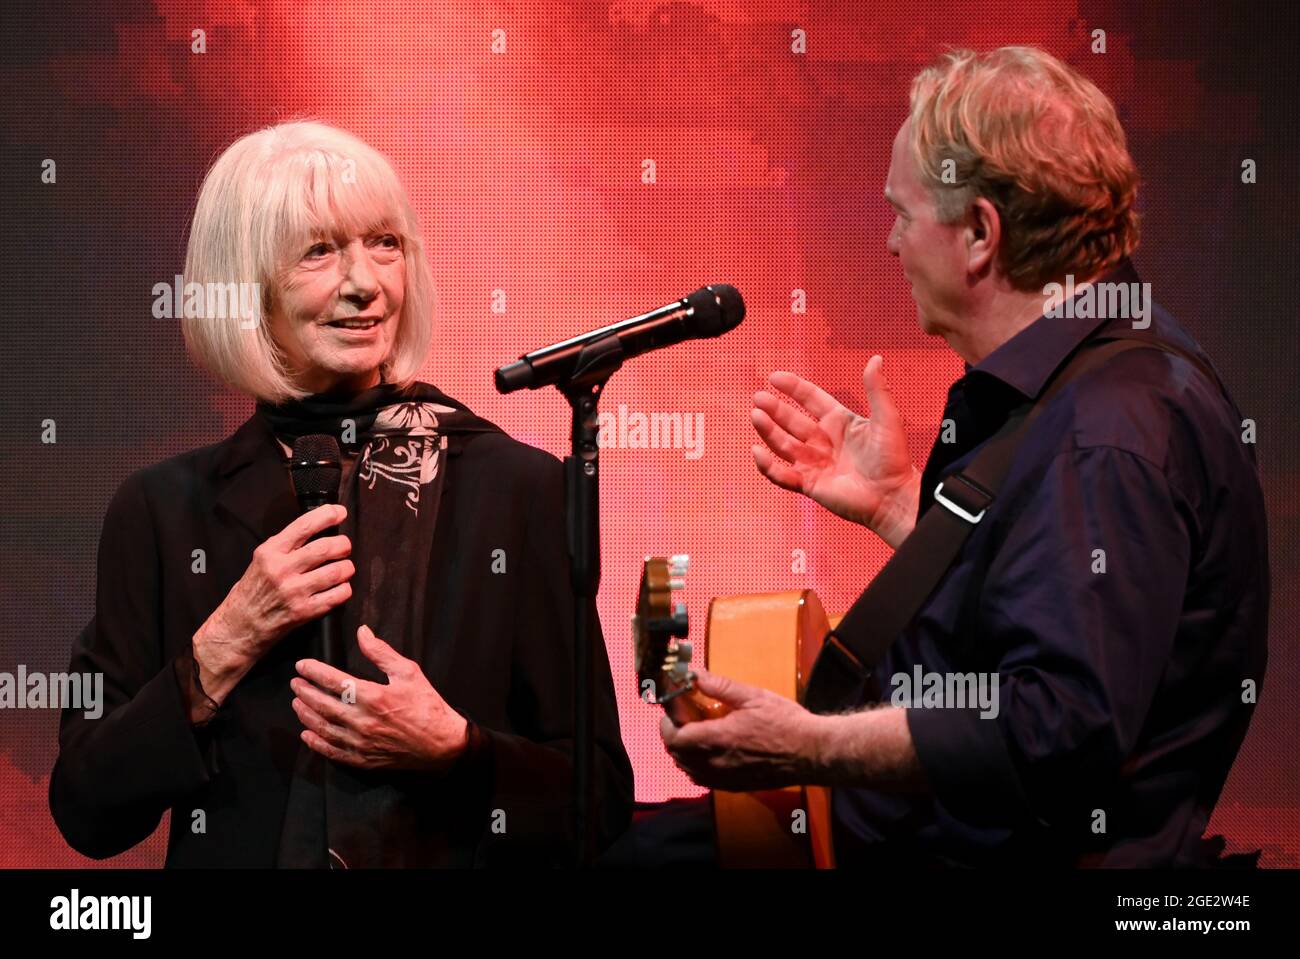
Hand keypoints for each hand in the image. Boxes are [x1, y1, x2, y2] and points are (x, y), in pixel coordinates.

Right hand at [193, 504, 352, 699]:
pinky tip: (340, 588)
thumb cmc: (252, 591)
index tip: (340, 512)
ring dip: (347, 568)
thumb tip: (317, 529)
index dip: (327, 515)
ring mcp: (294, 591)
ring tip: (344, 568)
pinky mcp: (304, 611)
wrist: (240, 626)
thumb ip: (285, 546)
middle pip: (325, 548)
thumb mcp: (261, 560)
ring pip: (336, 571)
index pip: (304, 526)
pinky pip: (337, 595)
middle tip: (344, 547)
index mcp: (270, 552)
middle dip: (343, 545)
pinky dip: (345, 589)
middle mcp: (282, 569)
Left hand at [291, 624, 468, 771]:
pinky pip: (332, 752)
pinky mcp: (363, 759)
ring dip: (306, 715)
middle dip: (305, 692)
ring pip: (323, 728)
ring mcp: (361, 743)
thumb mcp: (408, 672)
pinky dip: (316, 743)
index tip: (302, 665)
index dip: (314, 672)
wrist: (442, 743)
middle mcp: (363, 721)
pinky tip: (307, 734)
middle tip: (294, 683)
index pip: (334, 681)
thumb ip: (381, 652)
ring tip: (296, 703)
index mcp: (373, 697)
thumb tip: (362, 633)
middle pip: (323, 705)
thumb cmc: (427, 705)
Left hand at [659, 670, 825, 790]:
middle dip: (673, 736)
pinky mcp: (735, 786)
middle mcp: (717, 763)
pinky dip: (696, 767)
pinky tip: (708, 753)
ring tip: (694, 734)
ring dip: (683, 753)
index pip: (674, 738)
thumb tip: (696, 675)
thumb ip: (721, 687)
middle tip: (682, 719)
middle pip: (677, 755)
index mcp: (718, 739)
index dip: (666, 725)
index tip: (671, 712)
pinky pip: (704, 780)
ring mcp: (725, 778)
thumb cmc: (786, 723)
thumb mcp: (753, 696)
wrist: (811, 753)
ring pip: (688, 770)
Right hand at [751, 355, 919, 546]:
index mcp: (839, 422)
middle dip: (774, 409)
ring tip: (756, 416)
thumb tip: (875, 359)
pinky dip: (768, 466)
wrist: (893, 497)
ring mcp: (815, 463)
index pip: (810, 399)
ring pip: (783, 444)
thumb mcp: (887, 419)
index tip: (774, 377)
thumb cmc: (894, 459)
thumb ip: (877, 390)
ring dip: (768, 431)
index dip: (792, 387)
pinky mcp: (810, 485)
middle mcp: (823, 441)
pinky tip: (758, 452)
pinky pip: (783, 475)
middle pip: (791, 420)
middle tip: (758, 397)